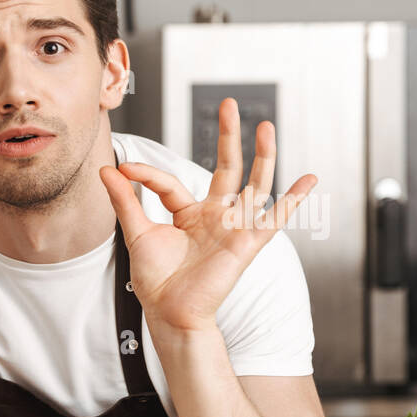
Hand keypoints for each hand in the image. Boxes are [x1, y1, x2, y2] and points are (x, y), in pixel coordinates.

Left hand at [98, 97, 317, 334]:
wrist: (170, 312)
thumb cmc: (157, 280)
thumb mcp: (137, 233)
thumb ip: (125, 200)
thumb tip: (108, 169)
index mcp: (188, 215)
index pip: (171, 183)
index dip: (147, 174)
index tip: (124, 168)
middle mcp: (215, 217)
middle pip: (226, 168)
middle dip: (227, 137)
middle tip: (229, 104)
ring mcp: (233, 228)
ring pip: (254, 184)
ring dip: (262, 155)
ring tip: (265, 126)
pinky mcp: (247, 244)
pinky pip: (274, 219)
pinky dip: (292, 199)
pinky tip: (309, 179)